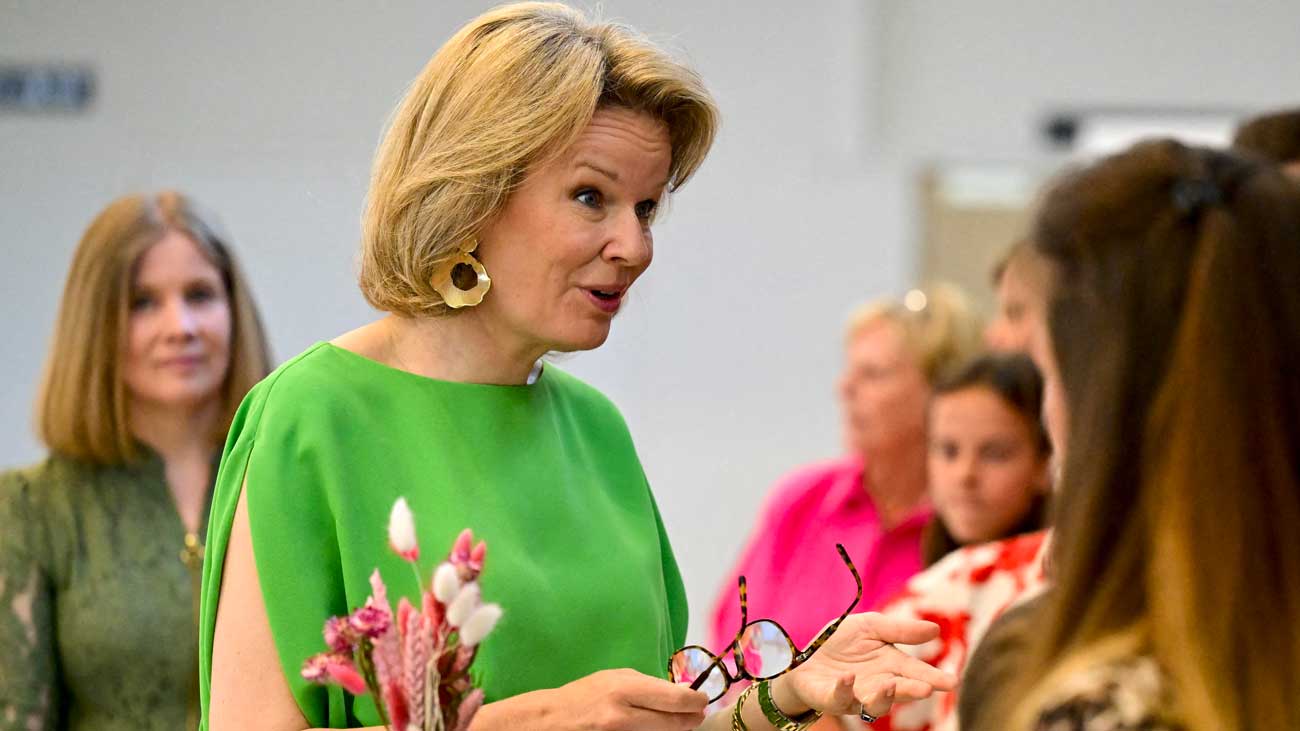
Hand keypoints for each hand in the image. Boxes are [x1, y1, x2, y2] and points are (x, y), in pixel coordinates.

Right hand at [546, 668, 708, 729]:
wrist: (551, 721)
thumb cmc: (583, 696)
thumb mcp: (613, 679)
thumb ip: (645, 685)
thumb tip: (677, 693)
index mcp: (625, 689)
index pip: (675, 699)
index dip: (695, 702)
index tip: (701, 701)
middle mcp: (624, 715)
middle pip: (674, 722)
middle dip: (691, 719)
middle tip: (697, 716)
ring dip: (674, 729)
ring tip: (679, 723)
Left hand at [769, 612, 957, 720]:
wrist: (807, 654)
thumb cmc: (843, 642)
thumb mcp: (871, 626)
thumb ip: (900, 630)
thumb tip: (936, 630)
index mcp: (891, 667)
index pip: (915, 673)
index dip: (933, 678)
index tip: (951, 682)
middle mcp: (878, 685)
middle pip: (899, 691)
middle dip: (913, 690)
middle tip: (927, 688)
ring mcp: (856, 695)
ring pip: (874, 703)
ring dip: (884, 696)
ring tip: (892, 684)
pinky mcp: (832, 699)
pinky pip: (840, 699)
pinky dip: (845, 689)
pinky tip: (848, 677)